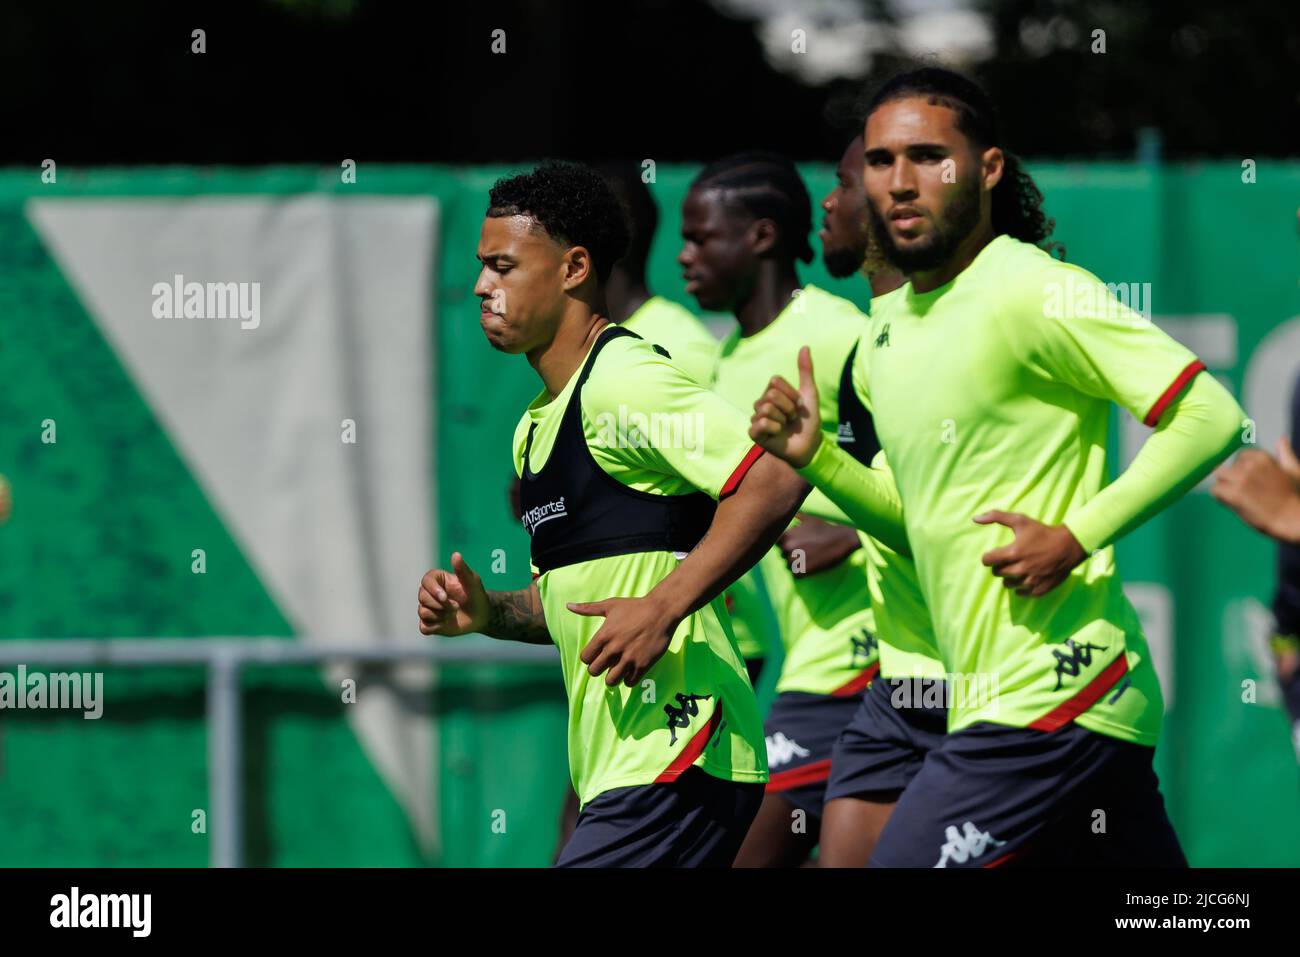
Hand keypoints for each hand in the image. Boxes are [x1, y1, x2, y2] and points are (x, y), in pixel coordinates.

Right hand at [418, 552, 489, 635]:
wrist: (481, 616)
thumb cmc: (477, 595)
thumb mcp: (472, 582)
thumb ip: (462, 569)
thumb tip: (456, 554)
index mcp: (438, 581)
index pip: (426, 581)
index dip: (433, 589)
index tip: (445, 597)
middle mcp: (430, 594)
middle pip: (422, 597)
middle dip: (440, 604)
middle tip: (456, 607)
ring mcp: (429, 609)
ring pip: (422, 612)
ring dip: (440, 615)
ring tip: (452, 615)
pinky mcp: (430, 624)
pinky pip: (424, 627)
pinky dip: (436, 627)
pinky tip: (447, 623)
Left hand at [569, 596, 679, 686]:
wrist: (661, 611)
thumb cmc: (635, 607)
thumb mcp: (610, 605)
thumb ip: (588, 609)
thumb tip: (568, 605)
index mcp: (604, 636)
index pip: (585, 658)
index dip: (589, 658)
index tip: (597, 655)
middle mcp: (614, 649)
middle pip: (594, 671)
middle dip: (598, 669)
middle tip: (607, 664)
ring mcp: (629, 658)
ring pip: (611, 681)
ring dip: (613, 677)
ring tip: (618, 670)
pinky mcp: (643, 664)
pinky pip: (629, 682)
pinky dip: (628, 679)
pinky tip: (631, 670)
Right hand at [749, 345, 821, 468]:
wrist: (810, 445)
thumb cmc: (808, 421)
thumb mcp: (809, 394)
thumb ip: (806, 370)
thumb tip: (805, 346)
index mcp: (771, 392)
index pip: (775, 381)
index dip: (790, 394)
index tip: (797, 405)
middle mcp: (761, 404)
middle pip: (771, 395)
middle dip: (788, 408)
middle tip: (792, 418)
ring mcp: (756, 418)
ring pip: (766, 409)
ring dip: (783, 419)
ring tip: (786, 426)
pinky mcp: (754, 433)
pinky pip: (761, 423)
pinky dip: (775, 429)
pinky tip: (778, 435)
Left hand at [778, 515, 860, 575]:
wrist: (842, 539)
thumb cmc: (826, 528)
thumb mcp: (809, 519)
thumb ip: (796, 517)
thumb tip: (790, 512)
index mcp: (786, 535)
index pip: (777, 544)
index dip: (787, 545)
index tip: (798, 544)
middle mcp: (788, 547)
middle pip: (783, 555)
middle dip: (792, 554)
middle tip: (807, 551)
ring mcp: (795, 559)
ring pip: (789, 566)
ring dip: (797, 564)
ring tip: (811, 558)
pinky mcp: (803, 571)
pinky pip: (796, 575)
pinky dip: (802, 572)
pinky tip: (812, 565)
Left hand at [975, 511, 1086, 596]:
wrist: (1069, 545)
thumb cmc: (1042, 532)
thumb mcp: (1020, 520)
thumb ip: (996, 516)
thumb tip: (975, 518)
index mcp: (1014, 553)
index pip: (988, 561)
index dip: (988, 557)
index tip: (994, 554)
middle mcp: (1021, 569)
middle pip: (997, 573)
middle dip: (999, 566)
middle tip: (1008, 560)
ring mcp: (1031, 580)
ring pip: (1008, 584)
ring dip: (1009, 577)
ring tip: (1017, 568)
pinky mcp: (1039, 589)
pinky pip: (1022, 593)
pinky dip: (1021, 587)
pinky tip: (1025, 578)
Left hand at [1211, 446, 1299, 543]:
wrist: (1292, 519)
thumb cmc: (1294, 496)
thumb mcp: (1293, 470)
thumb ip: (1285, 453)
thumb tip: (1282, 439)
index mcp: (1262, 457)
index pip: (1239, 457)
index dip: (1242, 471)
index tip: (1253, 483)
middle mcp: (1250, 465)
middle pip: (1227, 467)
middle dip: (1232, 480)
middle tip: (1246, 494)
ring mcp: (1241, 479)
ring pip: (1219, 477)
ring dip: (1225, 487)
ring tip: (1239, 498)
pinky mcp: (1234, 494)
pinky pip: (1215, 491)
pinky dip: (1221, 498)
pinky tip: (1234, 504)